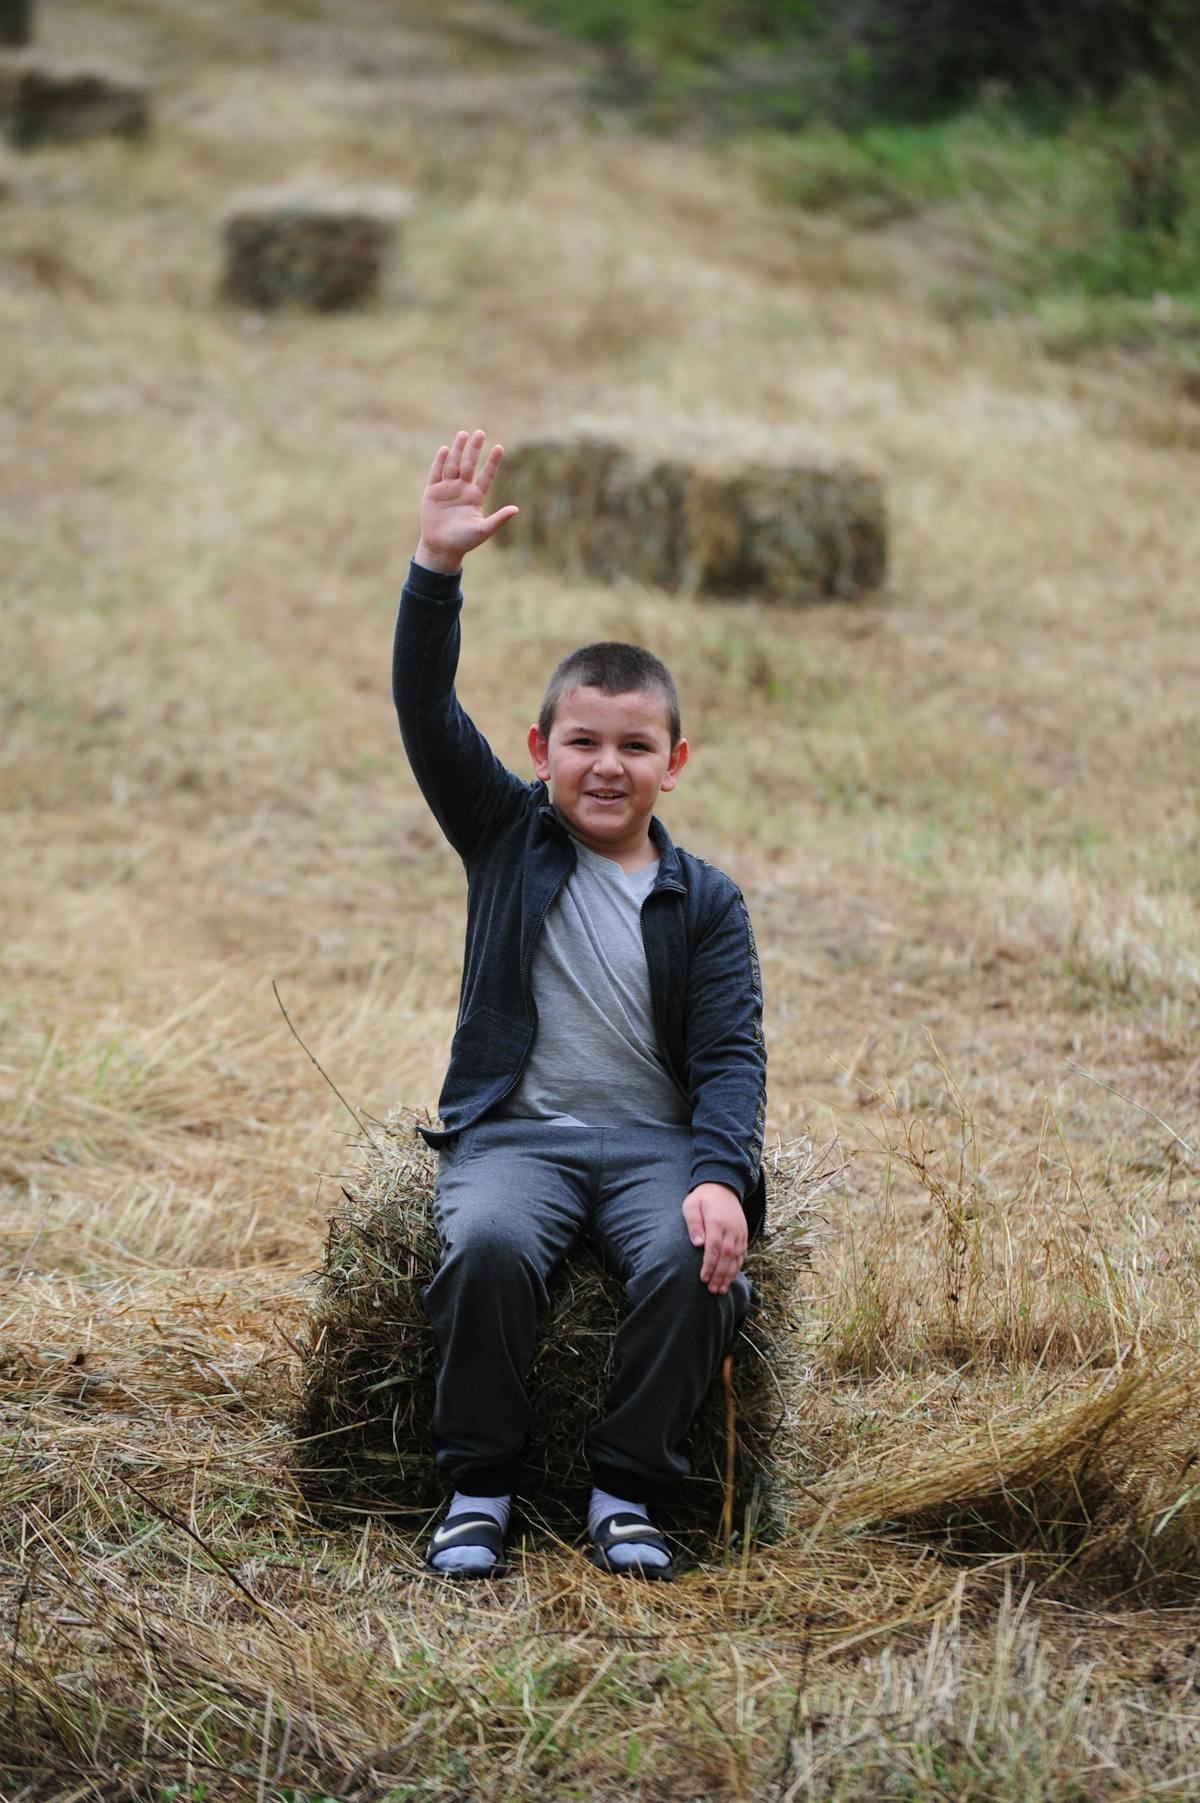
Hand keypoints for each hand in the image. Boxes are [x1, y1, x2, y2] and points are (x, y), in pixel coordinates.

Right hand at [415, 428, 518, 571]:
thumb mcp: (483, 530)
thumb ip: (499, 519)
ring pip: (454, 465)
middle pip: (470, 464)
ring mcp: (447, 489)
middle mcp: (462, 489)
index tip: (499, 447)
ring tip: (463, 434)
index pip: (486, 475)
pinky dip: (440, 461)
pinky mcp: (432, 492)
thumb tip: (516, 509)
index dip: (492, 462)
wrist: (441, 548)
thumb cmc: (464, 541)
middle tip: (480, 432)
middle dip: (474, 449)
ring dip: (458, 450)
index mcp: (476, 497)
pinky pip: (436, 473)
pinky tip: (445, 450)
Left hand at [682, 1183, 746, 1294]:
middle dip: (719, 1275)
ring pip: (736, 1257)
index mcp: (717, 1221)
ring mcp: (740, 1232)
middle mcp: (731, 1228)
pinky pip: (742, 1254)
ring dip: (729, 1275)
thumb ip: (694, 1224)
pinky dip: (736, 1268)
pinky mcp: (743, 1234)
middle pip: (727, 1255)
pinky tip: (729, 1279)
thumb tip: (697, 1244)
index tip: (702, 1278)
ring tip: (720, 1289)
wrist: (723, 1186)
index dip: (709, 1265)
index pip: (714, 1247)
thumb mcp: (692, 1205)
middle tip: (711, 1290)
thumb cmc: (703, 1198)